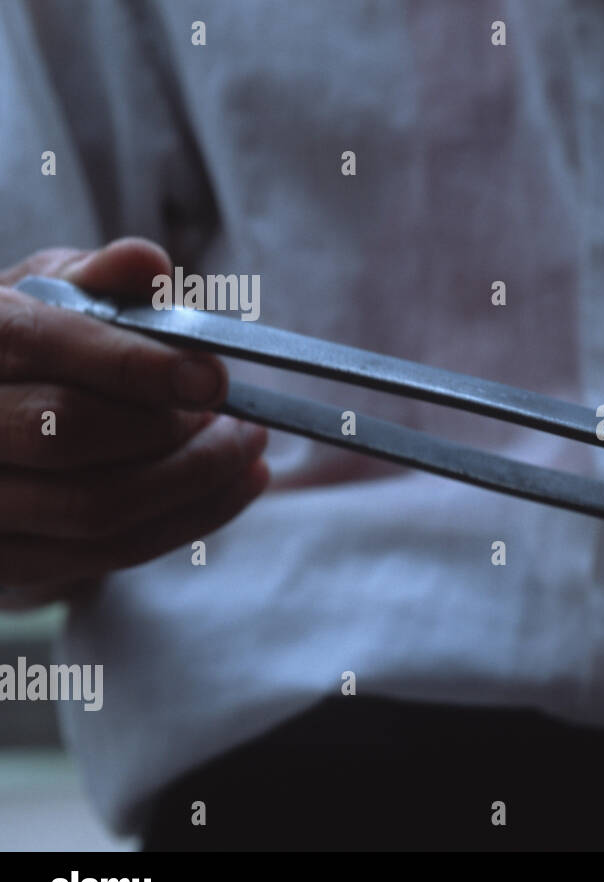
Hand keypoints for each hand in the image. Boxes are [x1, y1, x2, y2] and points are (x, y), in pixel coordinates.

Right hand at [0, 238, 268, 600]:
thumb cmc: (31, 345)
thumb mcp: (53, 294)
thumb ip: (102, 278)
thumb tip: (147, 264)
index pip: (41, 346)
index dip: (134, 365)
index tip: (212, 378)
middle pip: (66, 433)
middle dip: (171, 429)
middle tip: (238, 419)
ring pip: (97, 507)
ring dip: (194, 481)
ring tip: (247, 450)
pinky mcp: (9, 562)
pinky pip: (112, 554)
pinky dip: (189, 520)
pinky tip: (235, 486)